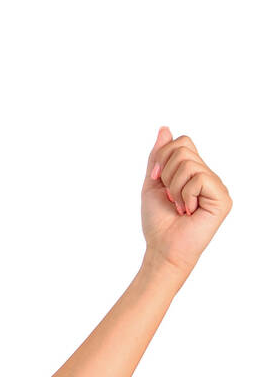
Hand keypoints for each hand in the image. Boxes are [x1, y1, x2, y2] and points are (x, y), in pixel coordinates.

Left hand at [142, 126, 230, 276]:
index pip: (182, 143)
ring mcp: (216, 186)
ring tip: (179, 206)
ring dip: (174, 188)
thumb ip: (158, 157)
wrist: (162, 247)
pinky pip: (199, 179)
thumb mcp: (152, 183)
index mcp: (192, 172)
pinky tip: (188, 211)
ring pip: (189, 164)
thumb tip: (165, 129)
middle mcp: (207, 176)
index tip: (155, 179)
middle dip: (166, 173)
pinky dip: (185, 195)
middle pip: (183, 149)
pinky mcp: (222, 197)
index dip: (162, 157)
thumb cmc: (158, 221)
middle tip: (169, 196)